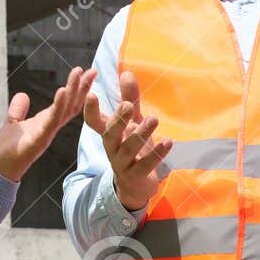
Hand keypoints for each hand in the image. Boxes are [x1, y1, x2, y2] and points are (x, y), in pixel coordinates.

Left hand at [0, 66, 96, 181]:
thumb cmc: (7, 150)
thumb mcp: (13, 123)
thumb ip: (19, 110)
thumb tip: (23, 95)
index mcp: (46, 122)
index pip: (67, 104)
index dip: (77, 89)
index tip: (85, 73)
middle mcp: (51, 127)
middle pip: (71, 105)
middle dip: (82, 88)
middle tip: (93, 70)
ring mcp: (46, 133)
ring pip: (65, 110)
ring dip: (73, 91)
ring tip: (79, 74)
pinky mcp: (38, 139)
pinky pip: (51, 120)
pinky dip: (58, 106)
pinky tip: (62, 91)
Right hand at [82, 70, 172, 211]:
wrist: (136, 186)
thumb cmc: (133, 148)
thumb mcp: (132, 122)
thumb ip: (129, 99)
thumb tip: (127, 72)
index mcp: (108, 133)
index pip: (93, 121)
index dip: (90, 109)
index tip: (90, 93)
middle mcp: (111, 147)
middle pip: (109, 133)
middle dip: (118, 119)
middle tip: (126, 105)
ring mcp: (122, 163)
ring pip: (128, 148)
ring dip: (140, 134)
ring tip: (153, 119)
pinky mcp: (135, 176)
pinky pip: (145, 165)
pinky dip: (156, 154)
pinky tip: (168, 142)